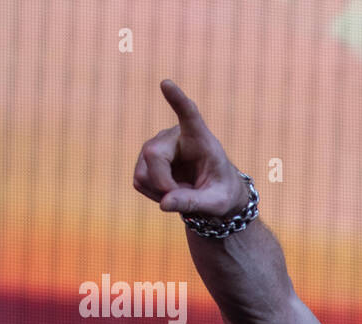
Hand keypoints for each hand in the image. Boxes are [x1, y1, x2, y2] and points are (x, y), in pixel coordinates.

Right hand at [133, 79, 246, 217]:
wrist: (213, 194)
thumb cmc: (222, 193)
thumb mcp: (217, 203)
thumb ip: (195, 202)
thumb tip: (165, 203)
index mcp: (200, 138)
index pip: (189, 115)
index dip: (177, 100)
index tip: (166, 83)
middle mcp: (175, 135)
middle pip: (154, 155)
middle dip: (163, 184)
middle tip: (182, 199)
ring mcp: (157, 145)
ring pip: (143, 172)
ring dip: (160, 192)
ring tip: (183, 193)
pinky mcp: (146, 159)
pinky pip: (139, 180)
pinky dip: (154, 194)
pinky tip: (170, 191)